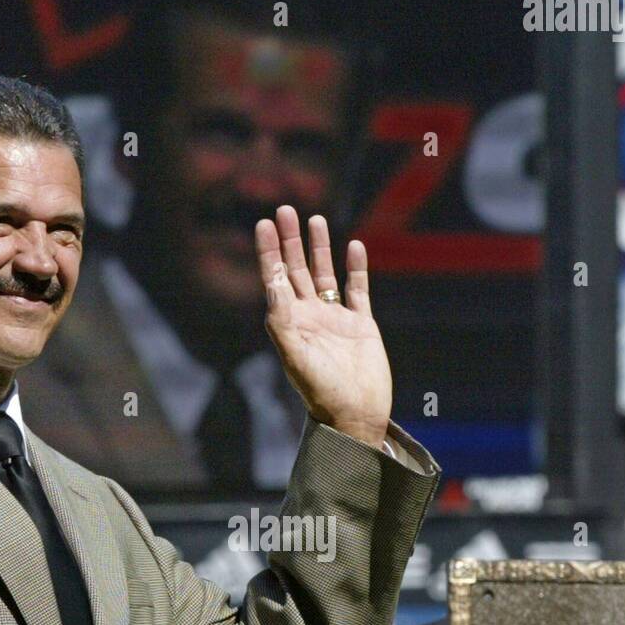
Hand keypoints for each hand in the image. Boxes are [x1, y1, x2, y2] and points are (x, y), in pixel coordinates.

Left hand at [255, 206, 391, 448]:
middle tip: (284, 209)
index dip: (268, 251)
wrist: (356, 415)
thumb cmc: (322, 392)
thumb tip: (272, 285)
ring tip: (314, 219)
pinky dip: (356, 268)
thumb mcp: (296, 357)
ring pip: (325, 275)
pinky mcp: (361, 325)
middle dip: (290, 241)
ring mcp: (336, 319)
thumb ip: (281, 323)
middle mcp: (310, 317)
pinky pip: (357, 290)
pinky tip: (353, 247)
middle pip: (297, 270)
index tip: (263, 223)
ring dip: (319, 248)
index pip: (276, 278)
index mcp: (290, 323)